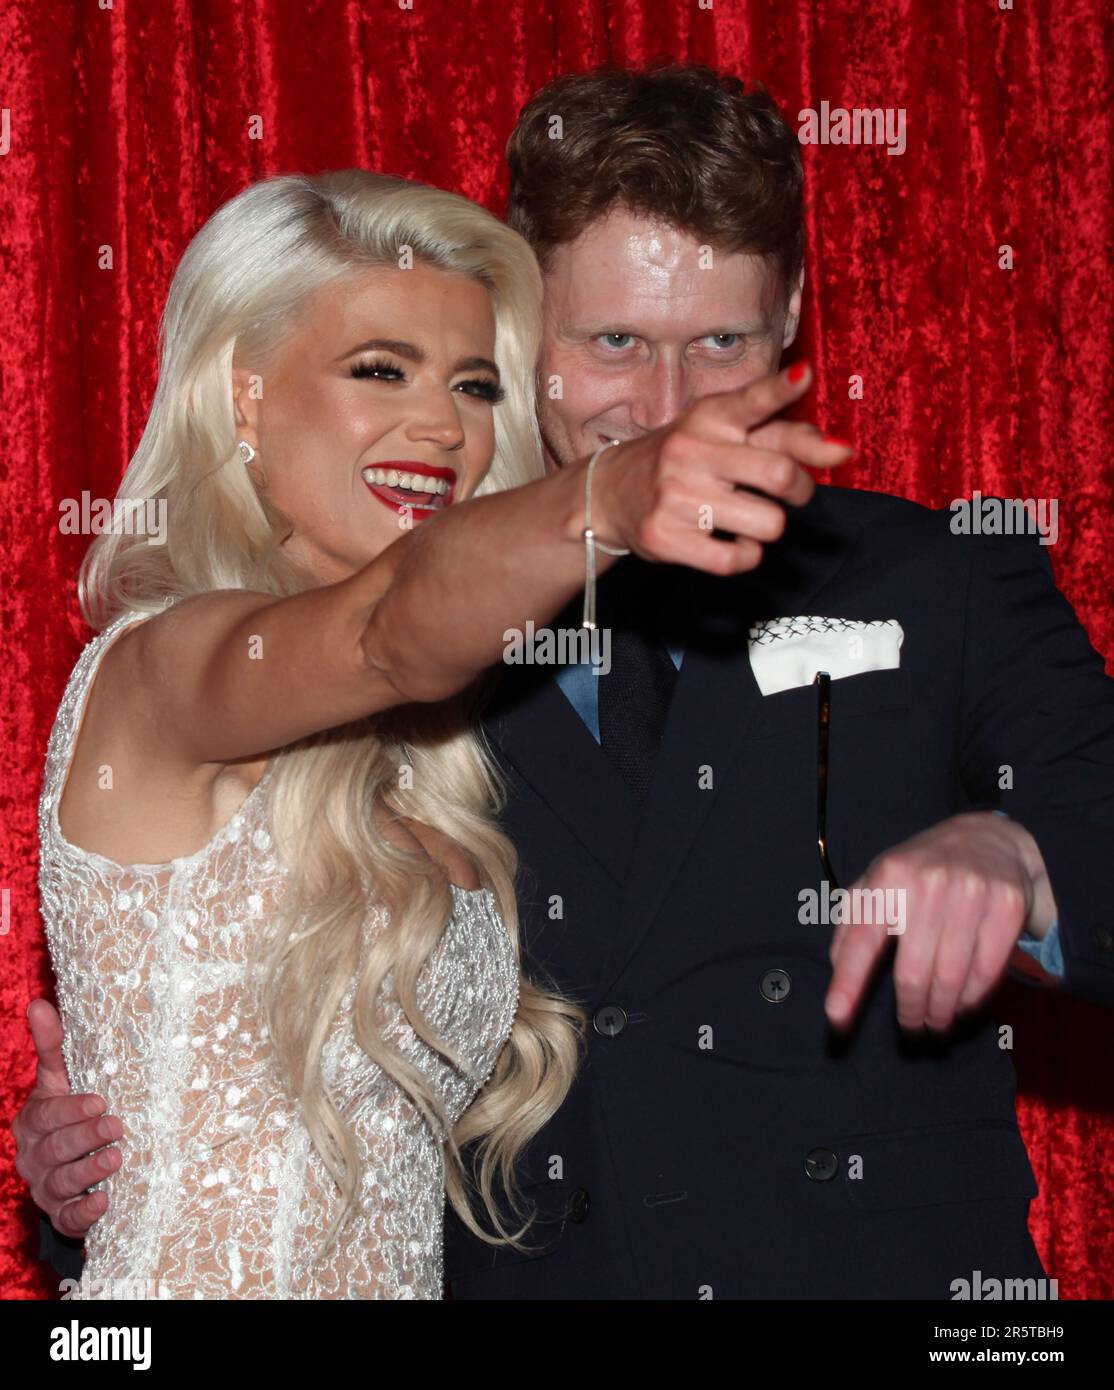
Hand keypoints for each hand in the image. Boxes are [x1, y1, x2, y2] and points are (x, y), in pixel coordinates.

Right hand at [12, 999, 122, 1236]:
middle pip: (55, 1150)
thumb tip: (37, 1003)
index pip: (47, 1116)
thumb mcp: (61, 1078)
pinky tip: (105, 1201)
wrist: (73, 1160)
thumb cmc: (70, 1108)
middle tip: (117, 1127)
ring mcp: (47, 1188)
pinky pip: (69, 1219)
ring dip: (89, 1173)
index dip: (71, 1110)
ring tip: (116, 1158)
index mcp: (33, 1122)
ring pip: (61, 1184)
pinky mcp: (62, 1215)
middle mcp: (34, 1157)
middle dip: (85, 1138)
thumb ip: (52, 1045)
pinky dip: (85, 1213)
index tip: (100, 1101)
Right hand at [588, 360, 853, 572]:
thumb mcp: (728, 434)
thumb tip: (844, 451)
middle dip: (801, 490)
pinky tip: (731, 540)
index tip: (805, 377)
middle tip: (791, 492)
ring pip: (768, 524)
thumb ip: (788, 437)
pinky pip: (737, 559)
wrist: (613, 494)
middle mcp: (690, 450)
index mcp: (709, 417)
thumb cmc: (688, 459)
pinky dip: (745, 554)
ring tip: (749, 518)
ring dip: (770, 526)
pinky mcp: (667, 538)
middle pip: (780, 475)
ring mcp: (676, 496)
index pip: (751, 400)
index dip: (782, 389)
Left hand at [824, 813, 1053, 1032]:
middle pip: (911, 974)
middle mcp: (927, 883)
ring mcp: (970, 893)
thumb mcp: (878, 881)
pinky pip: (986, 972)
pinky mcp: (1006, 906)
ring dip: (942, 1013)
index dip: (847, 983)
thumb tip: (837, 968)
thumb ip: (853, 922)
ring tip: (937, 1022)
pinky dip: (972, 999)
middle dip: (910, 1012)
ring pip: (950, 980)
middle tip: (912, 1027)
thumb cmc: (922, 869)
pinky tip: (963, 1003)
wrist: (990, 837)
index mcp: (888, 877)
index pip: (862, 940)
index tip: (837, 1019)